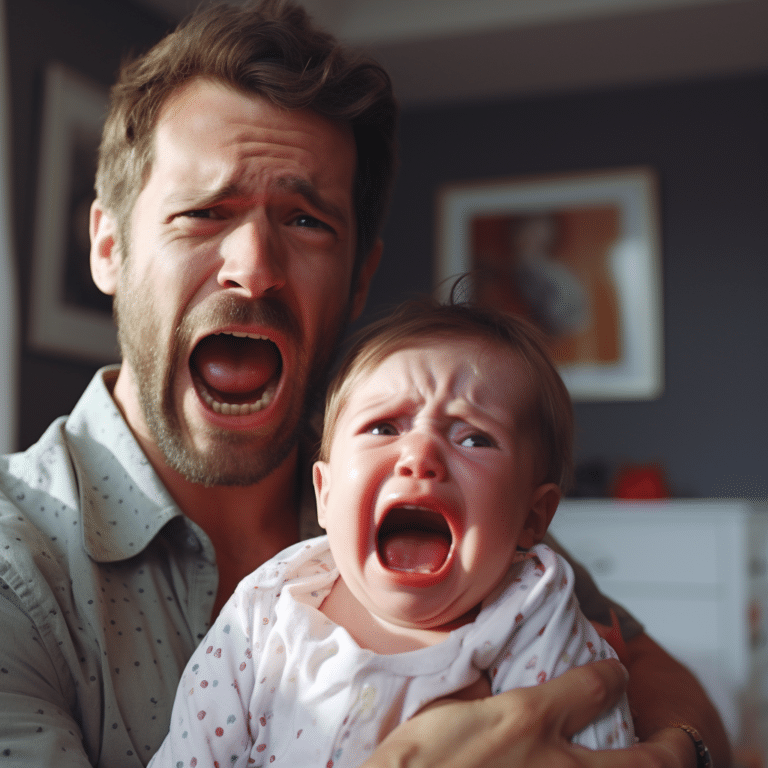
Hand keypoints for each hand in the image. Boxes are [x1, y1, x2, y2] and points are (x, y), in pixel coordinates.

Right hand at [362, 658, 644, 767]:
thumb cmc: (418, 761)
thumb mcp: (444, 710)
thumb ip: (479, 694)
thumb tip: (489, 684)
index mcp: (527, 720)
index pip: (592, 686)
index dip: (611, 675)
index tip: (614, 673)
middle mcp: (558, 765)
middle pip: (646, 761)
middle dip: (672, 749)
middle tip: (681, 743)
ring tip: (657, 767)